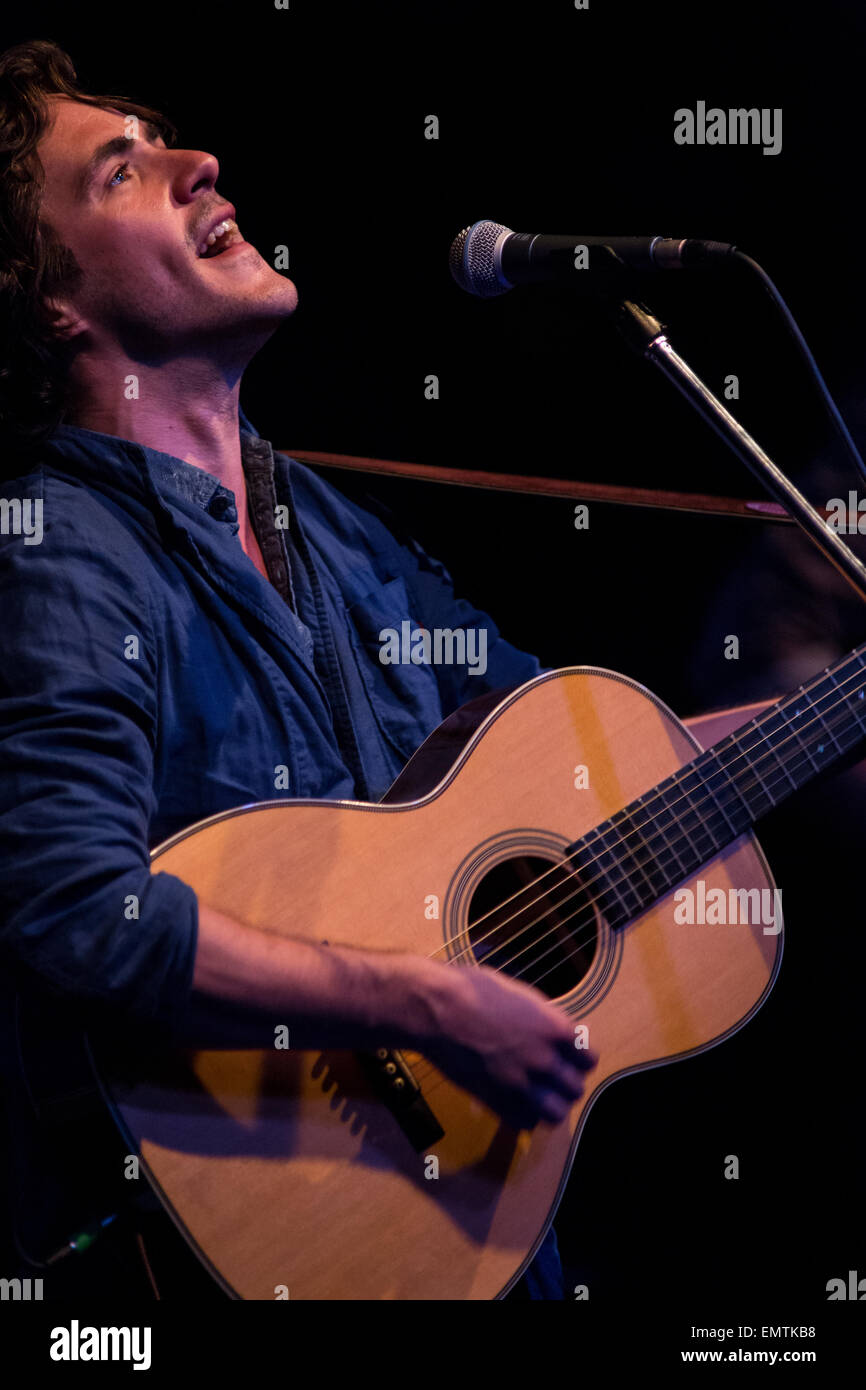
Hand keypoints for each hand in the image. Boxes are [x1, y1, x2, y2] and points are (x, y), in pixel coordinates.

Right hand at [407, 959, 597, 1129]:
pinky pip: (525, 1122)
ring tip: (540, 1095)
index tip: (570, 1057)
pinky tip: (516, 1100)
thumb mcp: (520, 994)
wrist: (436, 1009)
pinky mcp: (496, 1099)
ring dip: (551, 1105)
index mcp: (554, 1028)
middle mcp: (543, 1059)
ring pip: (555, 1112)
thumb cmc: (473, 990)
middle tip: (555, 1077)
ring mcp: (520, 1083)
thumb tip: (555, 1033)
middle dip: (567, 1083)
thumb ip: (543, 1019)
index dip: (580, 1058)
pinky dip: (524, 1115)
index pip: (588, 1058)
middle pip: (575, 1088)